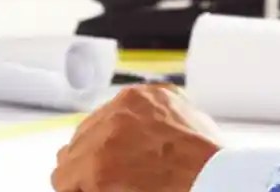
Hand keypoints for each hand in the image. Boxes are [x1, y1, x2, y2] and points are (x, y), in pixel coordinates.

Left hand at [52, 84, 223, 191]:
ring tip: (103, 188)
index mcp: (140, 96)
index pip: (103, 119)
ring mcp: (105, 137)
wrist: (216, 176)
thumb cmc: (209, 158)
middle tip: (110, 180)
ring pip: (69, 159)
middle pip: (83, 136)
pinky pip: (64, 181)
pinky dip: (75, 190)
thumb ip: (160, 115)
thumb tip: (146, 131)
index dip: (105, 146)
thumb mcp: (187, 116)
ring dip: (82, 176)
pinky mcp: (96, 167)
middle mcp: (118, 109)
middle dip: (91, 159)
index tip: (114, 162)